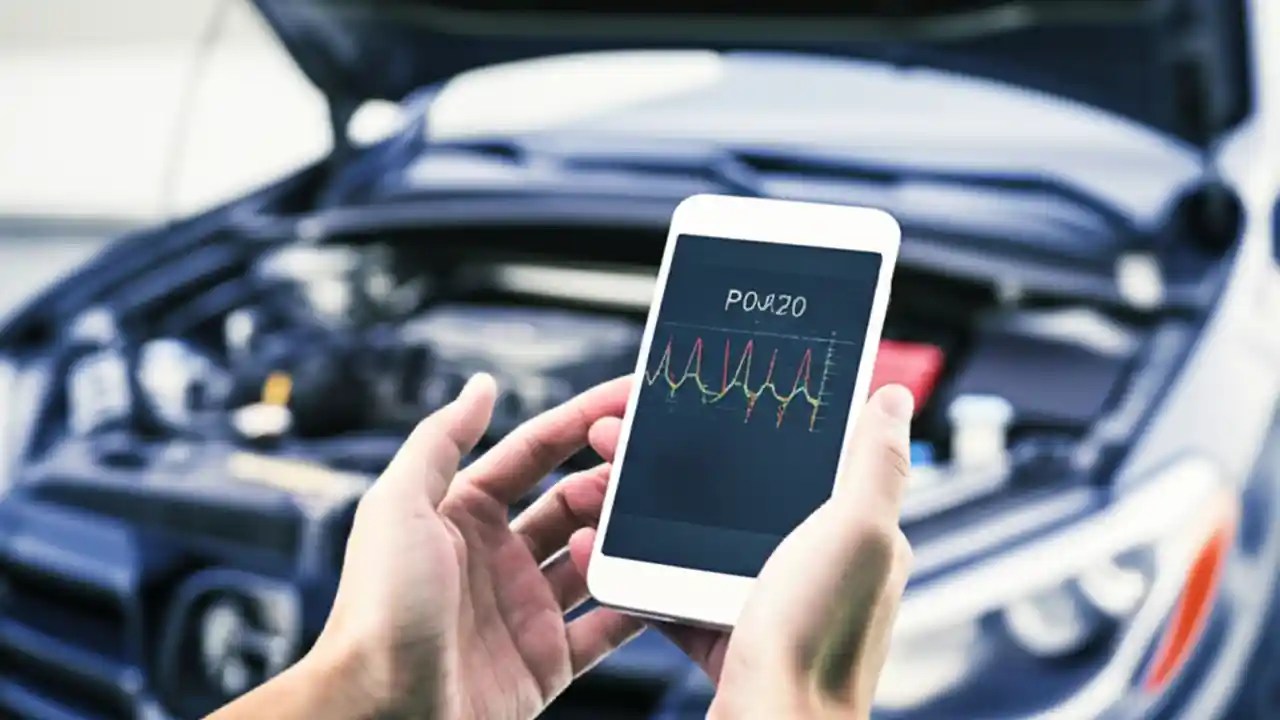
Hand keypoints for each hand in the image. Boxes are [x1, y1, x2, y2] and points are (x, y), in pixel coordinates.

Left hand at [306, 374, 644, 718]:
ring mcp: (523, 609)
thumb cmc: (376, 610)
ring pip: (595, 557)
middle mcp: (494, 556)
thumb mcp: (398, 505)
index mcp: (460, 513)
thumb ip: (441, 439)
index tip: (629, 396)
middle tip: (649, 464)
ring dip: (625, 535)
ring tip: (655, 518)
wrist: (380, 714)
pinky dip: (637, 604)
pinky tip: (661, 581)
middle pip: (571, 501)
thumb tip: (481, 384)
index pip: (533, 451)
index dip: (581, 420)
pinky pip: (606, 626)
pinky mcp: (546, 661)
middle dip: (610, 476)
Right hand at [569, 384, 915, 718]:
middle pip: (746, 495)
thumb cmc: (818, 640)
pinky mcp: (729, 634)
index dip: (759, 421)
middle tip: (631, 435)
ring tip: (609, 484)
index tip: (710, 396)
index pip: (812, 457)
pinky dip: (644, 572)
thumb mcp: (856, 532)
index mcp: (857, 535)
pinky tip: (608, 551)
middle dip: (688, 462)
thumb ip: (876, 463)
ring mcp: (771, 602)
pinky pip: (682, 592)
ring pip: (707, 540)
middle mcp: (818, 567)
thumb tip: (895, 399)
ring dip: (655, 511)